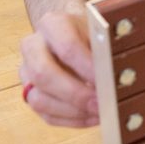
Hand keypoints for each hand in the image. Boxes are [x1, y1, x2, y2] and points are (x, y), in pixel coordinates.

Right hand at [19, 11, 98, 127]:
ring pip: (39, 99)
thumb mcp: (99, 31)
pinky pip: (46, 114)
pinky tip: (92, 117)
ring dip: (72, 111)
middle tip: (101, 103)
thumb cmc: (89, 32)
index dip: (87, 67)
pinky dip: (71, 120)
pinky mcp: (30, 93)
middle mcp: (33, 46)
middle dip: (75, 94)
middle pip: (43, 74)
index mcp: (52, 24)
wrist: (68, 31)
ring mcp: (27, 72)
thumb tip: (117, 73)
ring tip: (99, 113)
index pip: (67, 46)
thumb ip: (104, 49)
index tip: (107, 80)